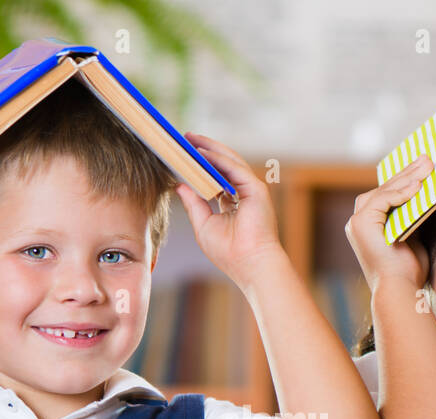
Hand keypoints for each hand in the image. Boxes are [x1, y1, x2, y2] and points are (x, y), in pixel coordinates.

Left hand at [174, 132, 284, 287]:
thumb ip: (193, 203)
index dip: (200, 166)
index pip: (216, 178)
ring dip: (210, 148)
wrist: (249, 264)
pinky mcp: (257, 189)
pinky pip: (234, 168)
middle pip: (223, 166)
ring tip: (190, 139)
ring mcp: (251, 190)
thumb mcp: (203, 224)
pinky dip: (218, 158)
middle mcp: (243, 195)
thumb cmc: (228, 252)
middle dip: (204, 151)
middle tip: (185, 139)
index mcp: (233, 205)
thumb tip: (179, 185)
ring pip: (230, 162)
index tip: (183, 155)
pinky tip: (202, 152)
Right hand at [344, 155, 432, 292]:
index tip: (422, 166)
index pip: (386, 194)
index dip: (404, 178)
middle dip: (408, 172)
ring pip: (383, 191)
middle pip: (384, 189)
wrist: (400, 288)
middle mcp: (357, 222)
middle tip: (428, 159)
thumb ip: (412, 215)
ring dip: (407, 177)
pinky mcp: (360, 224)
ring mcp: (357, 222)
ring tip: (428, 167)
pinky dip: (400, 192)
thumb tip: (425, 191)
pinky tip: (418, 187)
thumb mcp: (413, 235)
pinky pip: (383, 200)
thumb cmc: (408, 270)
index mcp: (368, 225)